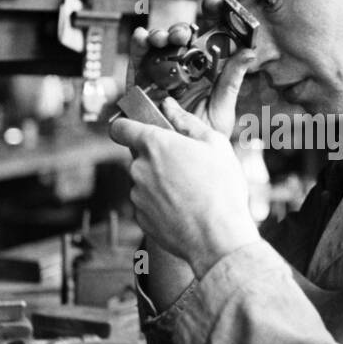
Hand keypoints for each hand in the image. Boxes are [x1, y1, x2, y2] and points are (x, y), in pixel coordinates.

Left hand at [109, 96, 258, 277]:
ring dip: (160, 182)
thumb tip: (170, 106)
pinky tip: (184, 209)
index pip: (120, 128)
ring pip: (144, 181)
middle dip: (158, 158)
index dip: (127, 126)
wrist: (219, 237)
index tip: (138, 130)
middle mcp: (139, 168)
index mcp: (154, 144)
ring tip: (191, 192)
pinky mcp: (140, 218)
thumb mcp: (215, 144)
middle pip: (139, 156)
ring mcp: (137, 195)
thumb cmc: (222, 188)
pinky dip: (161, 204)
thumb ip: (187, 121)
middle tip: (187, 166)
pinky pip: (148, 204)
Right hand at [128, 0, 255, 136]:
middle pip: (181, 40)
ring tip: (167, 39)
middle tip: (185, 33)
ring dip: (161, 36)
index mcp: (205, 70)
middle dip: (181, 29)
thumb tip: (250, 51)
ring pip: (159, 46)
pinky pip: (137, 62)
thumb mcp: (222, 107)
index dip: (212, 17)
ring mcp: (160, 74)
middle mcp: (182, 68)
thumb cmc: (202, 137)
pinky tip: (142, 37)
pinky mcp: (141, 85)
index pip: (209, 37)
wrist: (179, 161)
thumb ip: (232, 79)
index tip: (214, 2)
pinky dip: (138, 46)